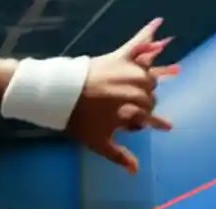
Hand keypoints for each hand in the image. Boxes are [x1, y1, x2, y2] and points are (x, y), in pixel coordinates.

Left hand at [70, 18, 179, 172]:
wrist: (56, 94)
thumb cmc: (77, 120)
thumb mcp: (97, 141)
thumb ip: (119, 155)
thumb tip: (135, 171)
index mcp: (134, 107)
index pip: (150, 116)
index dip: (146, 122)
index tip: (154, 126)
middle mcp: (137, 87)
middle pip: (150, 95)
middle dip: (142, 104)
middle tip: (127, 109)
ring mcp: (130, 70)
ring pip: (148, 76)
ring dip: (144, 82)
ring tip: (131, 90)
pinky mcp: (119, 57)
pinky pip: (139, 45)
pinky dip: (148, 38)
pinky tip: (159, 30)